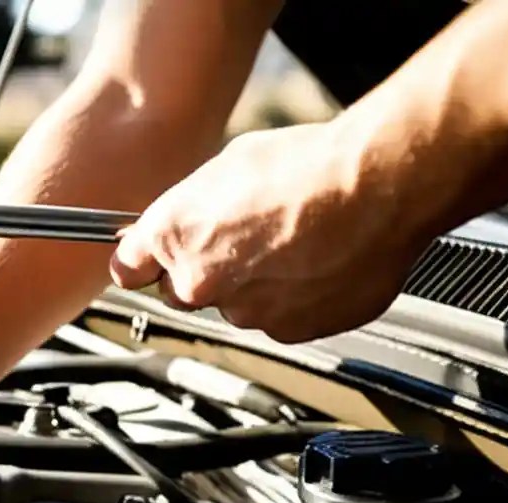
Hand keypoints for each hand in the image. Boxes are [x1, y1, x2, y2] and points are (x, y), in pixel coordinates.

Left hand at [109, 121, 428, 342]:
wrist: (379, 186)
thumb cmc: (310, 165)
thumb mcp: (228, 167)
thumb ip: (192, 207)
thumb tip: (183, 220)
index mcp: (174, 235)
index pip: (128, 269)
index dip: (143, 263)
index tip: (147, 263)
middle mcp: (200, 282)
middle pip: (183, 292)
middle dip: (205, 272)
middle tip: (246, 241)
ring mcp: (245, 312)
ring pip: (237, 308)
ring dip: (256, 286)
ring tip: (294, 246)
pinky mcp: (290, 331)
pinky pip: (282, 320)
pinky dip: (295, 300)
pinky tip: (317, 265)